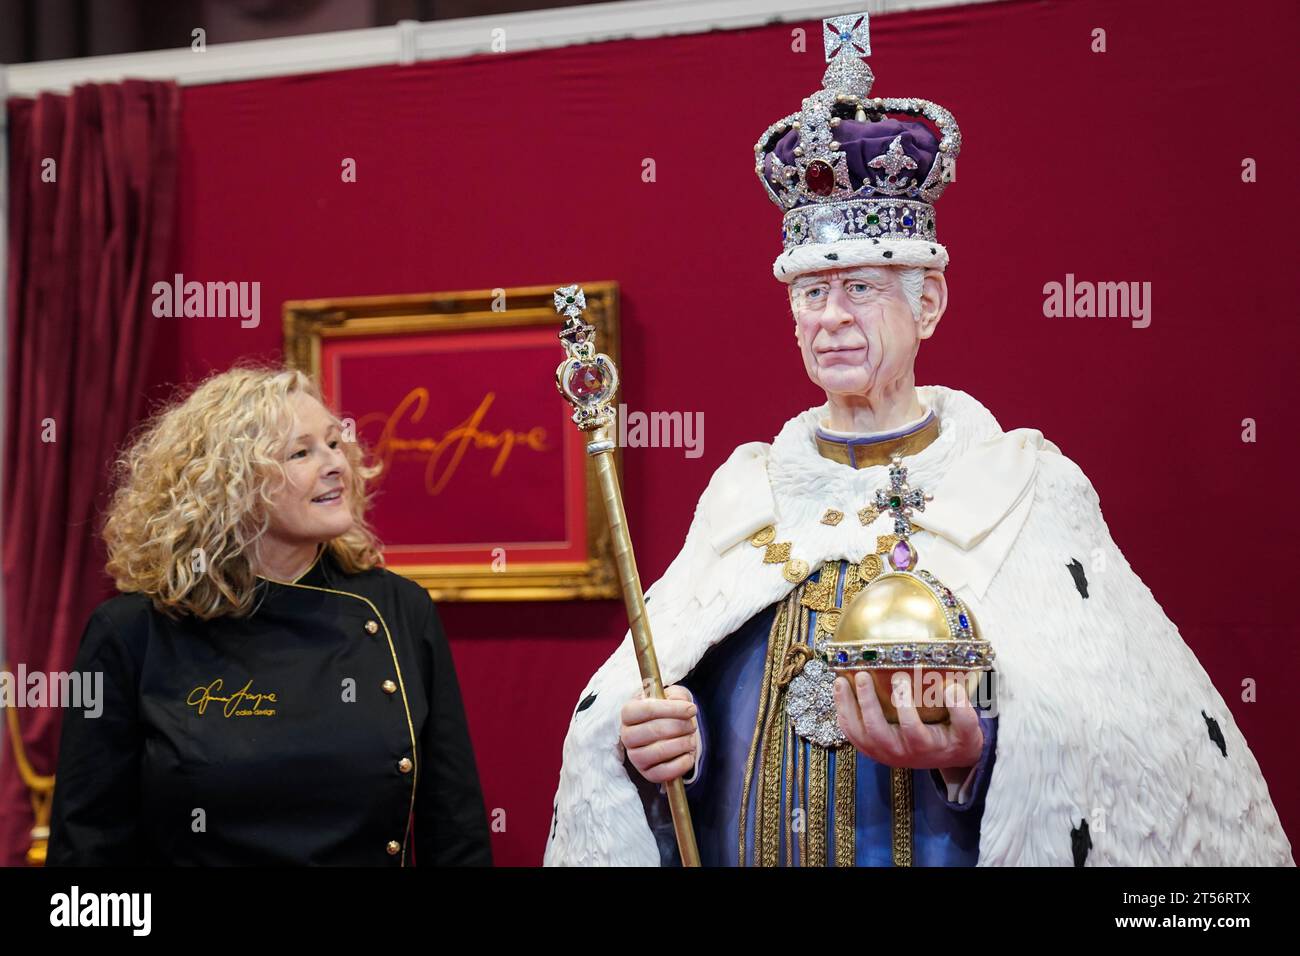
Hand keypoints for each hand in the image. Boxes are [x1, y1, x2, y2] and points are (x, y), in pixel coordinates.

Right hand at [620, 684, 699, 784]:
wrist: (669, 733)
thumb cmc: (669, 713)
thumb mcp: (673, 697)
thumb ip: (677, 695)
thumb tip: (681, 703)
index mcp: (628, 713)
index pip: (645, 709)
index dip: (672, 709)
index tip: (691, 709)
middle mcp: (627, 736)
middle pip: (653, 730)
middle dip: (680, 726)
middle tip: (692, 725)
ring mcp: (635, 758)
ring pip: (660, 751)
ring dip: (683, 743)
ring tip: (691, 738)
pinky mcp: (647, 774)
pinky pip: (666, 772)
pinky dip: (683, 762)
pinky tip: (688, 753)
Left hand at [834, 671, 982, 770]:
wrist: (948, 758)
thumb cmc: (958, 739)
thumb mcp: (970, 729)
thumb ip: (963, 710)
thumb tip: (949, 687)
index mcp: (924, 746)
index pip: (911, 728)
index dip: (904, 705)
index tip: (900, 679)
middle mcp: (899, 753)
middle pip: (876, 730)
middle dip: (866, 703)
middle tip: (862, 675)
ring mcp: (882, 753)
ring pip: (858, 734)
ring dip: (847, 707)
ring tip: (841, 681)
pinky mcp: (872, 750)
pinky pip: (852, 735)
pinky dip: (843, 714)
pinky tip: (840, 692)